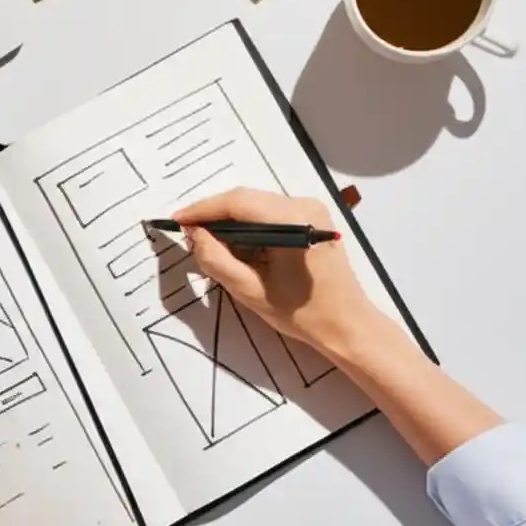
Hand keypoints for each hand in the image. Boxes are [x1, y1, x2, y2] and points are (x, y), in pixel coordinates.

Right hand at [173, 187, 383, 353]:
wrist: (348, 325)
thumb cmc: (303, 314)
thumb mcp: (251, 291)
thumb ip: (217, 260)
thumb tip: (194, 234)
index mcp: (293, 220)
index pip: (238, 203)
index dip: (203, 210)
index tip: (178, 220)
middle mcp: (305, 205)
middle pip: (247, 200)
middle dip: (216, 215)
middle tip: (190, 234)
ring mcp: (312, 209)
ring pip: (258, 204)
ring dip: (232, 220)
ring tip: (210, 242)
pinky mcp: (313, 217)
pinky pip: (271, 212)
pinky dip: (250, 224)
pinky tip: (237, 244)